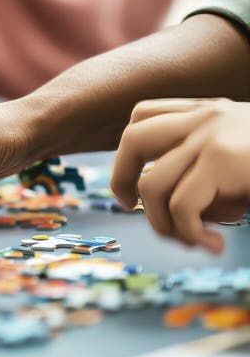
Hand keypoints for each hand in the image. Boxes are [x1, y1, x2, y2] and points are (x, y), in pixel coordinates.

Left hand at [111, 98, 249, 252]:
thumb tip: (182, 216)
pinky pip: (179, 206)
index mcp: (207, 110)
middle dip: (119, 178)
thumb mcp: (242, 157)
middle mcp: (204, 117)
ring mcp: (210, 137)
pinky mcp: (222, 161)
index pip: (143, 115)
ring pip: (150, 186)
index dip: (128, 152)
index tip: (130, 186)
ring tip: (192, 240)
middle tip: (130, 208)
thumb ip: (208, 171)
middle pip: (132, 139)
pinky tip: (213, 245)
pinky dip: (187, 234)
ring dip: (163, 224)